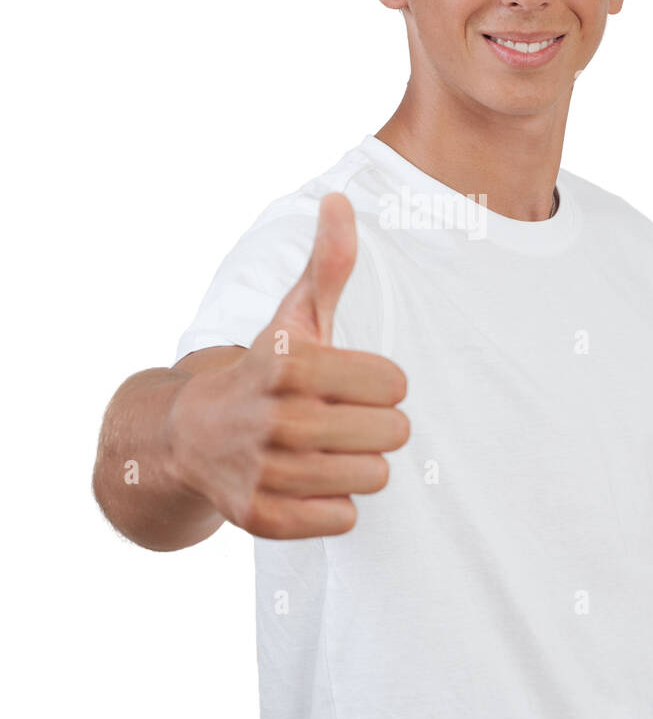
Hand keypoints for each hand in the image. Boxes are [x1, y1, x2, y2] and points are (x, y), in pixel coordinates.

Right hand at [167, 193, 409, 537]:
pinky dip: (335, 505)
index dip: (382, 384)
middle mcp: (275, 418)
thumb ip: (328, 264)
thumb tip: (341, 199)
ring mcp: (266, 471)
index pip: (395, 384)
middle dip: (377, 427)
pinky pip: (342, 519)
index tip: (354, 384)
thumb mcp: (294, 317)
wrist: (192, 438)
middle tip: (343, 420)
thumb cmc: (265, 372)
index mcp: (290, 363)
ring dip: (360, 465)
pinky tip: (310, 483)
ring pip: (373, 478)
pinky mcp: (262, 517)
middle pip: (391, 433)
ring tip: (329, 451)